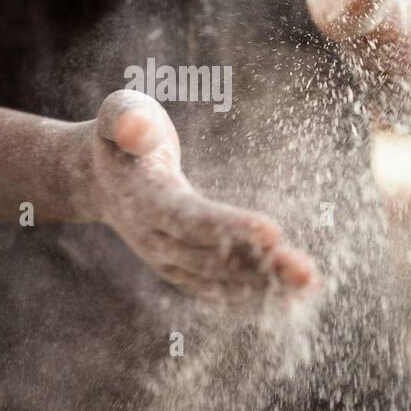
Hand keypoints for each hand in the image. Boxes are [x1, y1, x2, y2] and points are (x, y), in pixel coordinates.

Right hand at [84, 90, 318, 310]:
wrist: (100, 178)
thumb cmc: (121, 137)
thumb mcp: (118, 114)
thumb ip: (125, 119)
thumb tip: (134, 127)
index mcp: (143, 201)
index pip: (189, 218)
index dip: (228, 226)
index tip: (273, 230)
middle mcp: (155, 241)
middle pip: (210, 259)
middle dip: (260, 265)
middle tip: (306, 270)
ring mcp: (168, 261)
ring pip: (221, 281)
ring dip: (267, 285)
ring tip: (310, 282)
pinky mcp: (183, 270)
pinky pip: (221, 289)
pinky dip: (256, 293)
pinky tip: (292, 295)